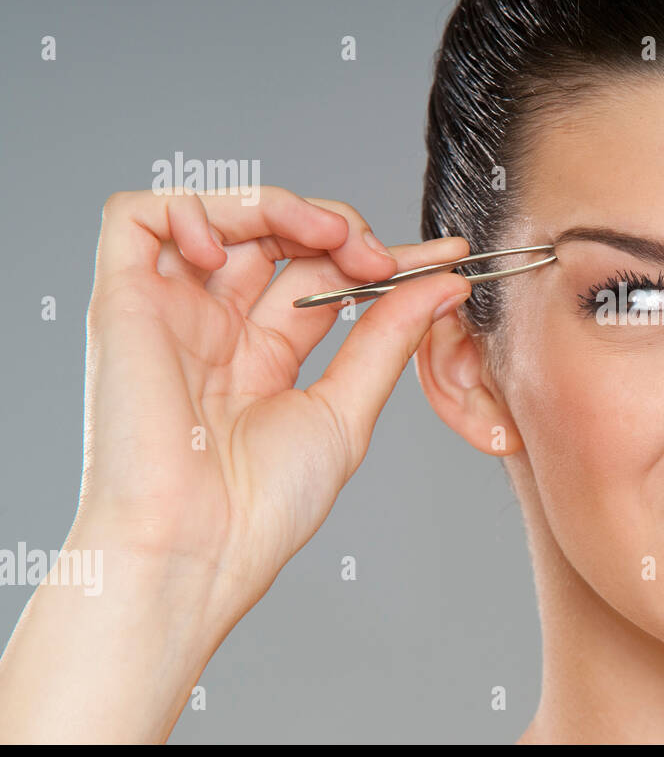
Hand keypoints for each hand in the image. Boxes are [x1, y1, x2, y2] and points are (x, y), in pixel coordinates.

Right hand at [75, 185, 470, 628]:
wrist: (196, 549)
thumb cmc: (261, 506)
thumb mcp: (345, 411)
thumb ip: (388, 338)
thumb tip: (445, 284)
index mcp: (263, 357)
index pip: (326, 276)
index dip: (383, 258)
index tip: (447, 256)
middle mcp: (216, 327)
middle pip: (278, 237)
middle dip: (340, 230)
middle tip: (381, 259)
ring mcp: (171, 311)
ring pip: (219, 213)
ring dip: (282, 207)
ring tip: (331, 240)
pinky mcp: (123, 302)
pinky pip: (138, 218)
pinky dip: (192, 210)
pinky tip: (233, 248)